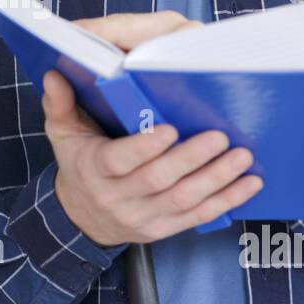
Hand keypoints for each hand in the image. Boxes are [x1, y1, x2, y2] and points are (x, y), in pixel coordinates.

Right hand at [42, 10, 262, 245]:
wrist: (81, 216)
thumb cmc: (79, 164)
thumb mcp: (63, 133)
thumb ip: (60, 104)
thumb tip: (54, 74)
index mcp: (94, 169)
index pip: (119, 160)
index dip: (145, 147)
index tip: (170, 129)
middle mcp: (118, 197)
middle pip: (159, 180)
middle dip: (192, 159)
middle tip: (219, 136)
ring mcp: (143, 216)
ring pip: (184, 200)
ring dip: (217, 179)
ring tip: (242, 156)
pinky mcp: (163, 228)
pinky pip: (198, 216)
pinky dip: (227, 201)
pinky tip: (249, 184)